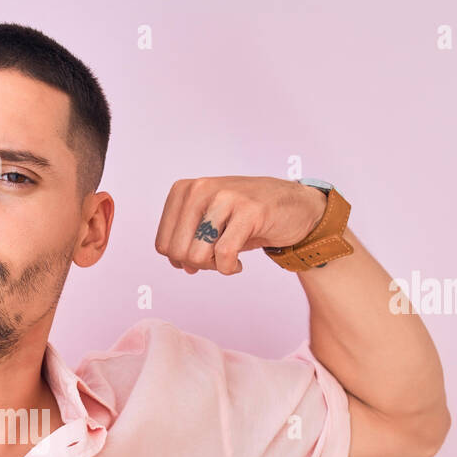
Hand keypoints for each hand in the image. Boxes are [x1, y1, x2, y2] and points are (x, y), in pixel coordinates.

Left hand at [154, 175, 325, 275]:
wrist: (294, 206)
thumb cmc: (247, 218)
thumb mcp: (208, 223)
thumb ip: (186, 241)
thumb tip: (180, 264)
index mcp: (184, 190)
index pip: (163, 244)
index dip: (181, 260)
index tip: (202, 255)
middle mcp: (200, 188)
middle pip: (177, 251)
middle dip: (196, 265)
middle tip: (216, 260)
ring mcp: (225, 197)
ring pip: (197, 254)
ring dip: (213, 267)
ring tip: (227, 261)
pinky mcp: (249, 210)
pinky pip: (224, 254)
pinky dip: (228, 268)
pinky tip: (238, 265)